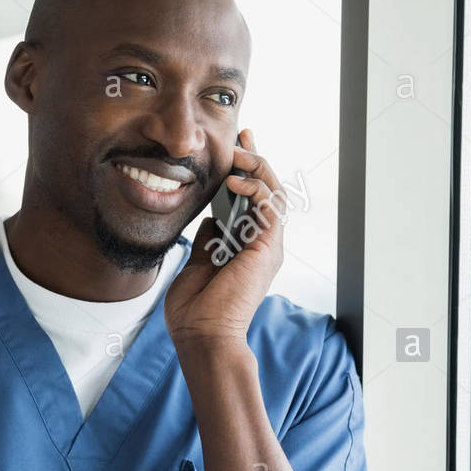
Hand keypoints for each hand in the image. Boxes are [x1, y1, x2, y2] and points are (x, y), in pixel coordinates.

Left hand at [163, 129, 285, 354]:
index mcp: (246, 246)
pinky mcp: (267, 249)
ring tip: (239, 151)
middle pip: (268, 190)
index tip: (235, 146)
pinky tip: (237, 180)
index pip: (251, 200)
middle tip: (244, 134)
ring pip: (274, 193)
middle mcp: (262, 244)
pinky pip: (270, 208)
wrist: (201, 336)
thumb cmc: (196, 309)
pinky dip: (257, 189)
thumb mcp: (199, 263)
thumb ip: (209, 240)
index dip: (245, 171)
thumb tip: (210, 218)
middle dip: (256, 158)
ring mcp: (267, 246)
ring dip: (258, 168)